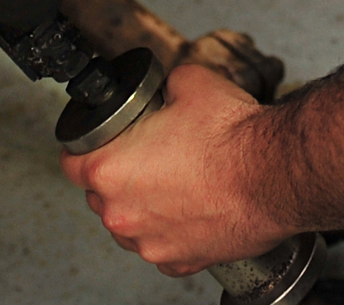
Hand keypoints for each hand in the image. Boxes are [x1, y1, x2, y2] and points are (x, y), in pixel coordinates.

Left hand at [58, 61, 288, 275]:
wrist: (273, 175)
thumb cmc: (232, 137)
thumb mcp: (188, 81)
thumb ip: (163, 86)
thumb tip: (166, 87)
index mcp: (110, 170)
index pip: (70, 161)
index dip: (82, 145)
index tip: (94, 142)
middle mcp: (122, 214)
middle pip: (99, 194)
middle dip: (116, 175)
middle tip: (144, 154)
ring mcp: (150, 243)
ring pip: (129, 223)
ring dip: (141, 205)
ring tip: (172, 181)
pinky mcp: (180, 262)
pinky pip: (161, 245)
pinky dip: (170, 229)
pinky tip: (190, 206)